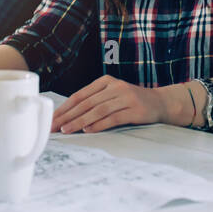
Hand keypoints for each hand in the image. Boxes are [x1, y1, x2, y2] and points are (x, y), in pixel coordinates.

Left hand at [51, 75, 167, 132]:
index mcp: (105, 81)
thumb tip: (68, 117)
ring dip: (80, 121)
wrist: (160, 102)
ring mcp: (126, 97)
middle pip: (86, 103)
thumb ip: (94, 102)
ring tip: (67, 130)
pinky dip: (99, 124)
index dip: (65, 108)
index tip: (52, 119)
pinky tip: (88, 130)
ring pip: (97, 110)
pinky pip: (113, 117)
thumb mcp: (112, 96)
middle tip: (54, 127)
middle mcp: (115, 86)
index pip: (80, 95)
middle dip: (68, 116)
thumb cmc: (131, 102)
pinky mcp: (135, 109)